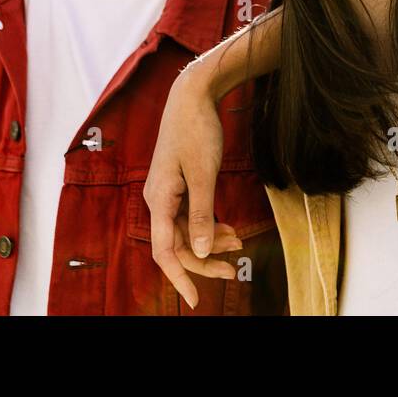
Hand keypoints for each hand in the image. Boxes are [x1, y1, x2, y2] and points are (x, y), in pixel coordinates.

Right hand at [144, 60, 227, 308]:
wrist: (192, 96)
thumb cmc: (196, 131)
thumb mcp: (204, 175)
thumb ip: (203, 215)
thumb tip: (204, 251)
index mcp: (158, 200)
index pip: (165, 252)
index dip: (180, 278)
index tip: (195, 300)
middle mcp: (158, 200)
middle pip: (178, 245)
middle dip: (206, 260)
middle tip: (235, 271)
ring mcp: (168, 193)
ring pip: (187, 231)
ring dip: (212, 241)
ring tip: (239, 244)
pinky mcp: (179, 185)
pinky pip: (192, 215)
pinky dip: (211, 224)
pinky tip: (230, 229)